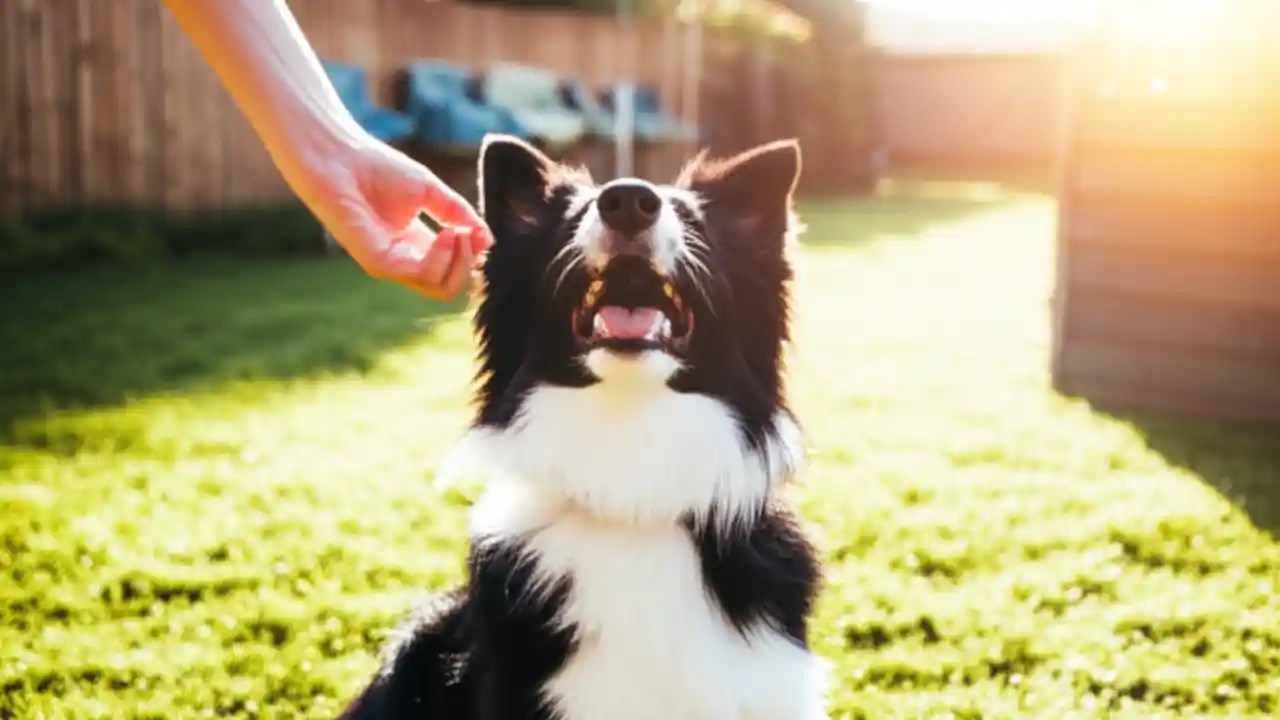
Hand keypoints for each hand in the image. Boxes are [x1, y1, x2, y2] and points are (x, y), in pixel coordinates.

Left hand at [298, 132, 491, 299]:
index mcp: (416, 245)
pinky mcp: (378, 263)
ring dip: (459, 261)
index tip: (480, 233)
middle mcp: (403, 260)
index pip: (452, 270)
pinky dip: (442, 257)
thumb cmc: (377, 168)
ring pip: (439, 288)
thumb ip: (459, 215)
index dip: (473, 256)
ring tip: (458, 232)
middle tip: (470, 235)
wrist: (340, 157)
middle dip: (468, 264)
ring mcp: (390, 265)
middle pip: (448, 287)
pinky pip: (422, 275)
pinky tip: (447, 233)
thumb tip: (488, 240)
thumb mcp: (432, 192)